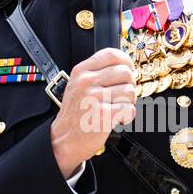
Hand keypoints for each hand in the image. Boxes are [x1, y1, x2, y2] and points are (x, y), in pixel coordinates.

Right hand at [49, 48, 136, 177]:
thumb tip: (126, 67)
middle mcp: (86, 81)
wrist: (63, 139)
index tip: (129, 71)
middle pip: (126, 73)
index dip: (126, 62)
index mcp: (81, 71)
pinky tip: (117, 119)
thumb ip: (98, 73)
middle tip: (120, 97)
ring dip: (128, 102)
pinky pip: (129, 109)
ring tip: (116, 109)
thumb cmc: (75, 113)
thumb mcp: (78, 85)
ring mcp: (94, 98)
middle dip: (129, 86)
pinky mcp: (102, 115)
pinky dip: (128, 116)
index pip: (111, 54)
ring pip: (130, 91)